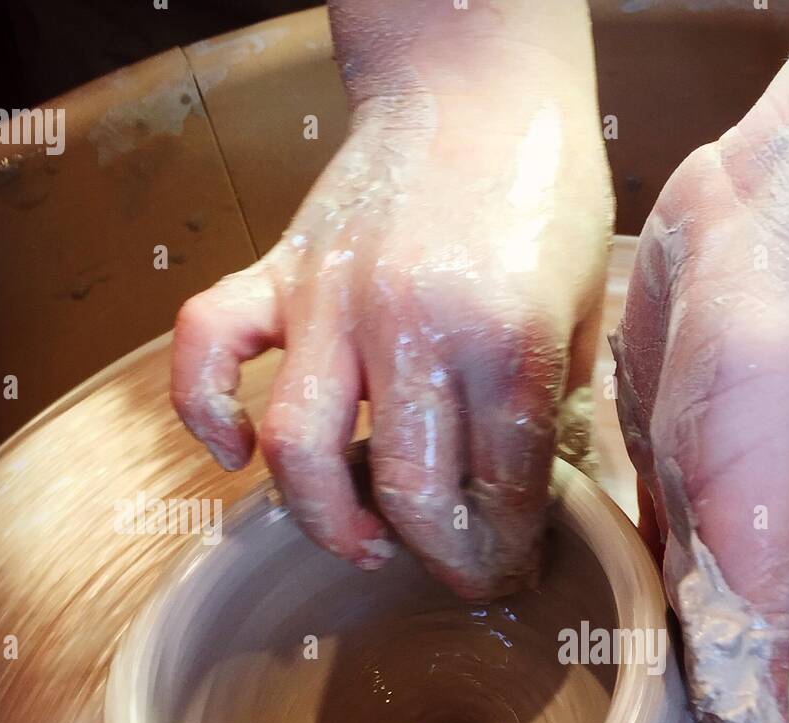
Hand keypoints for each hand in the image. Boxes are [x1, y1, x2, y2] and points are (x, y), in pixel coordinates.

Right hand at [171, 29, 611, 598]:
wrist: (477, 81)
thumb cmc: (545, 191)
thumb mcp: (586, 306)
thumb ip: (555, 406)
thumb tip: (533, 498)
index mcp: (509, 340)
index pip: (502, 493)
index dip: (509, 552)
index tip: (512, 571)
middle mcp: (415, 327)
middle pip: (405, 494)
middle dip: (437, 560)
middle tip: (458, 574)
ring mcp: (336, 299)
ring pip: (298, 449)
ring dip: (325, 520)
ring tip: (363, 544)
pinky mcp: (279, 271)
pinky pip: (207, 346)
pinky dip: (202, 408)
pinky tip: (232, 453)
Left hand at [611, 136, 788, 722]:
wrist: (780, 235)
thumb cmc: (781, 386)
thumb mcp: (763, 538)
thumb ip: (753, 648)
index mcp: (742, 579)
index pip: (709, 686)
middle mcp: (714, 539)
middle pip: (671, 637)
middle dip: (635, 691)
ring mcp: (681, 478)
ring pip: (637, 575)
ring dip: (606, 619)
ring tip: (549, 665)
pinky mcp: (647, 419)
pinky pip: (610, 497)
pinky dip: (587, 538)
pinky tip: (556, 552)